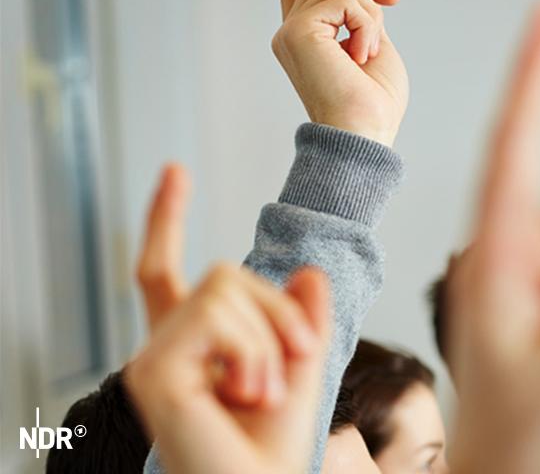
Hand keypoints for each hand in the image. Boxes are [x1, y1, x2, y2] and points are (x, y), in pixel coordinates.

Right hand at [126, 165, 331, 473]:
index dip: (167, 219)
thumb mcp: (303, 367)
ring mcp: (154, 358)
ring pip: (223, 286)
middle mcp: (165, 346)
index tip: (174, 170)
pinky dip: (250, 348)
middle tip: (294, 362)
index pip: (167, 271)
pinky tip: (246, 391)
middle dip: (278, 309)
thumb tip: (308, 272)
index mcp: (194, 344)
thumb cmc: (276, 446)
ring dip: (268, 335)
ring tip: (265, 389)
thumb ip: (303, 318)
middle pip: (222, 274)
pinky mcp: (153, 371)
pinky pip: (215, 316)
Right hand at [272, 0, 408, 145]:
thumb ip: (362, 17)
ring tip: (369, 51)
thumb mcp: (374, 47)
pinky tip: (362, 53)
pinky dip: (366, 22)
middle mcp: (291, 34)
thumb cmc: (373, 105)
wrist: (363, 135)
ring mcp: (292, 31)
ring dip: (370, 13)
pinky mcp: (299, 31)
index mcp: (306, 40)